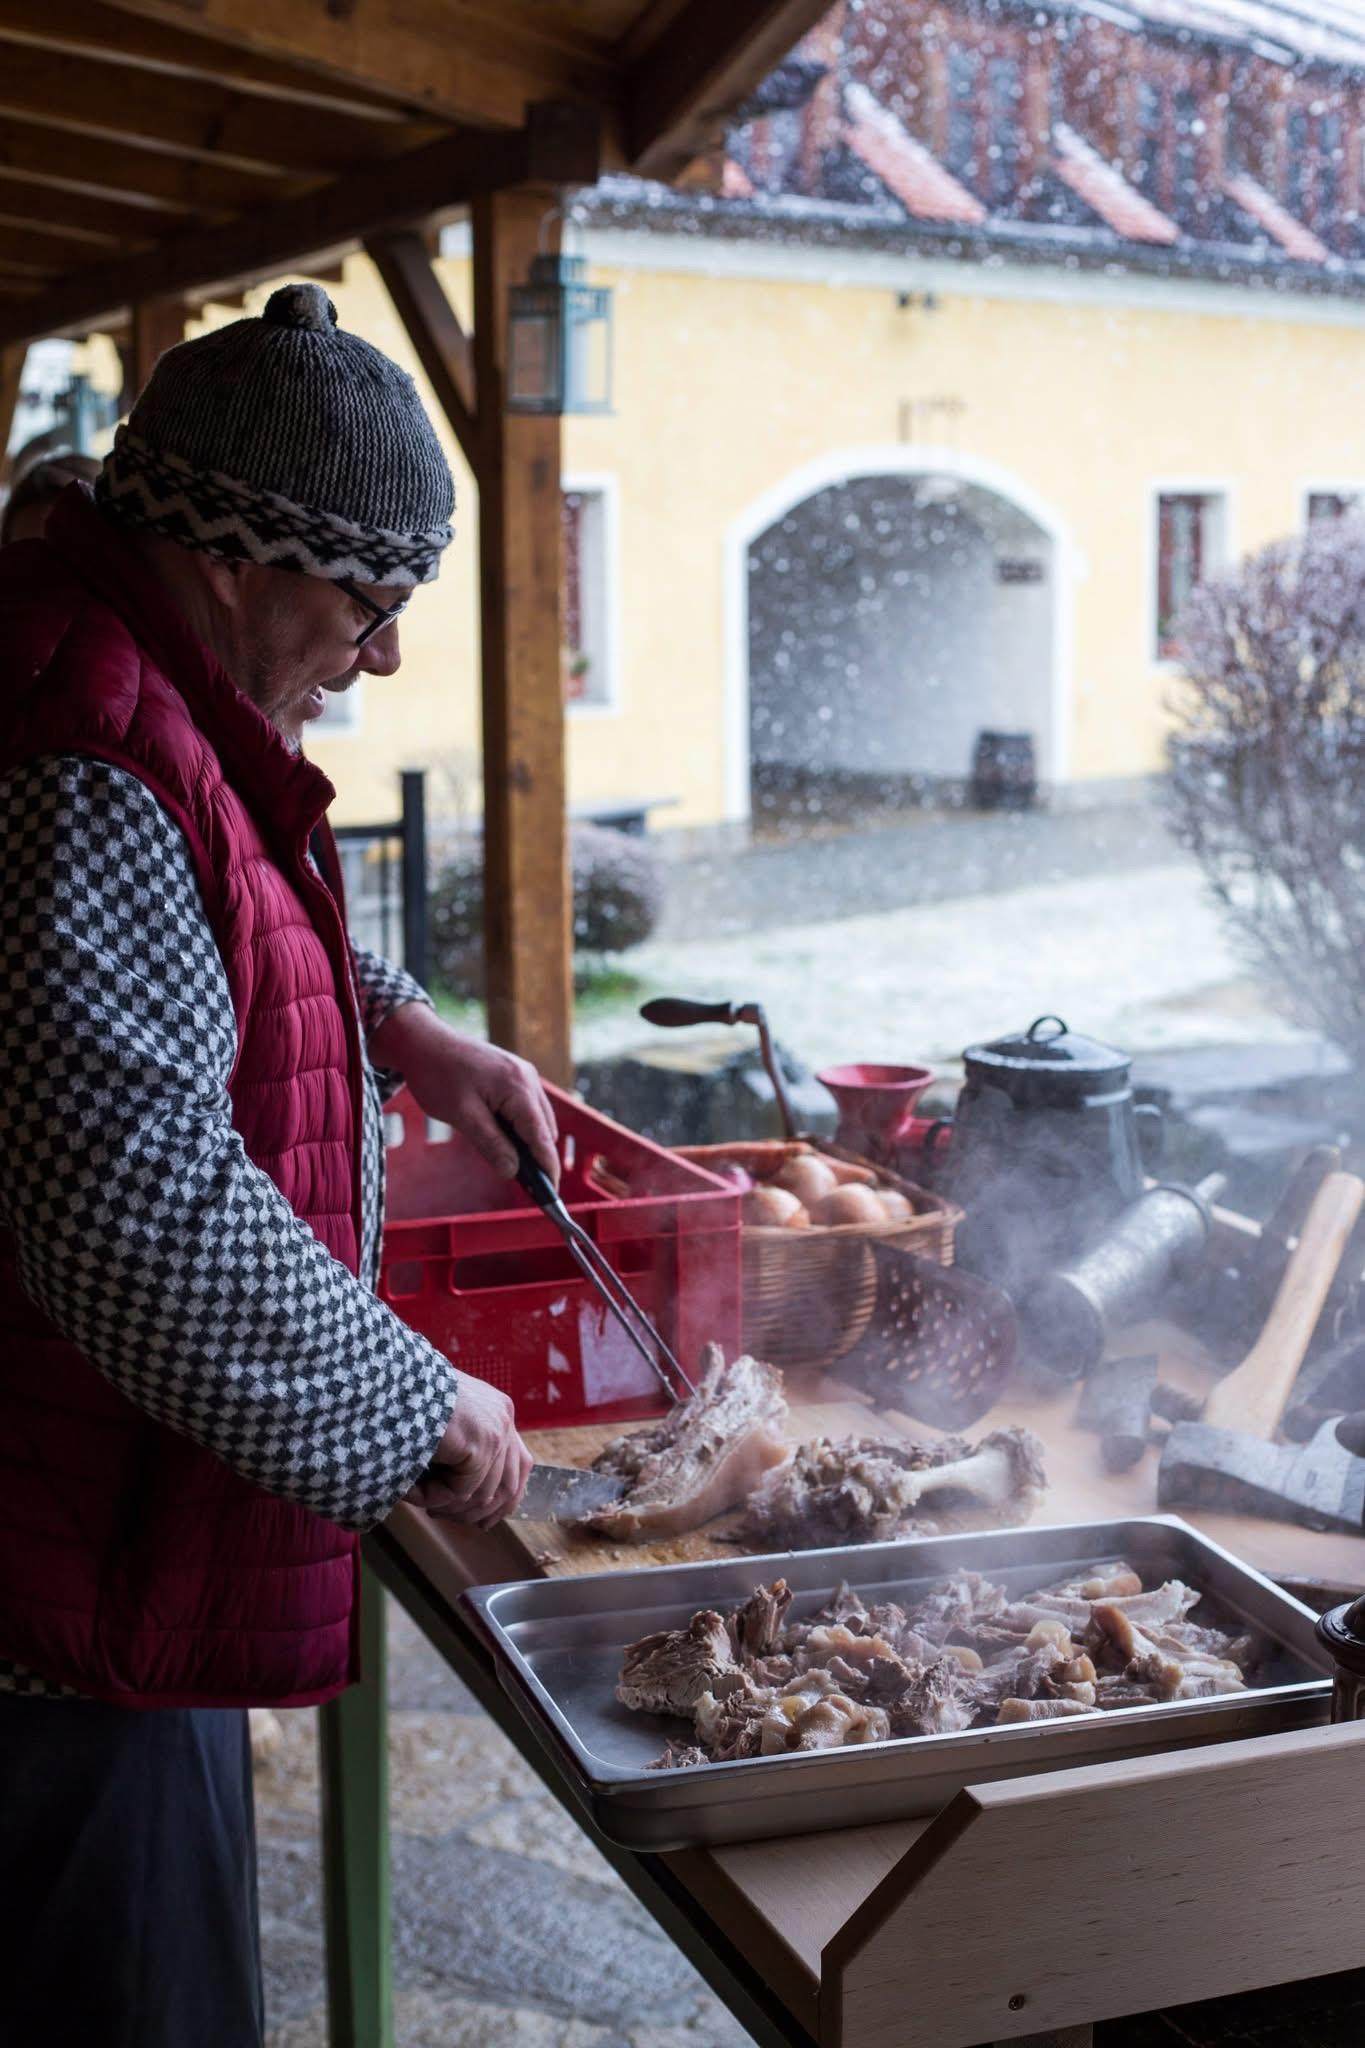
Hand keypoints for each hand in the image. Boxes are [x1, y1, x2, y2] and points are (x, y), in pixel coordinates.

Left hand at [369, 1003, 558, 1186]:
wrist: (423, 1041)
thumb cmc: (438, 1076)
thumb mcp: (463, 1116)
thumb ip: (492, 1144)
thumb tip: (513, 1171)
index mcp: (518, 1088)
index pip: (542, 1137)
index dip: (547, 1167)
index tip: (550, 1194)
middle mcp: (528, 1079)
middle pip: (545, 1128)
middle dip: (538, 1155)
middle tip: (524, 1182)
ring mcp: (524, 1074)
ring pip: (538, 1118)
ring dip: (529, 1140)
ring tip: (510, 1160)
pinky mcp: (515, 1073)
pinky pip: (528, 1105)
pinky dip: (521, 1124)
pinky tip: (504, 1135)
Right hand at [408, 1373, 532, 1527]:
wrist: (381, 1382)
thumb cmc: (399, 1403)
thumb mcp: (441, 1426)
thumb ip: (462, 1453)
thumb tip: (472, 1504)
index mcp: (497, 1410)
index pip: (520, 1466)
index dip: (501, 1502)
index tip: (477, 1521)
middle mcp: (503, 1417)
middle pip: (509, 1487)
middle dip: (475, 1513)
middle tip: (439, 1515)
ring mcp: (496, 1429)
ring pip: (482, 1496)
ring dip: (448, 1507)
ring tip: (416, 1498)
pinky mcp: (481, 1442)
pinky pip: (461, 1492)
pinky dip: (433, 1498)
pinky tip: (409, 1487)